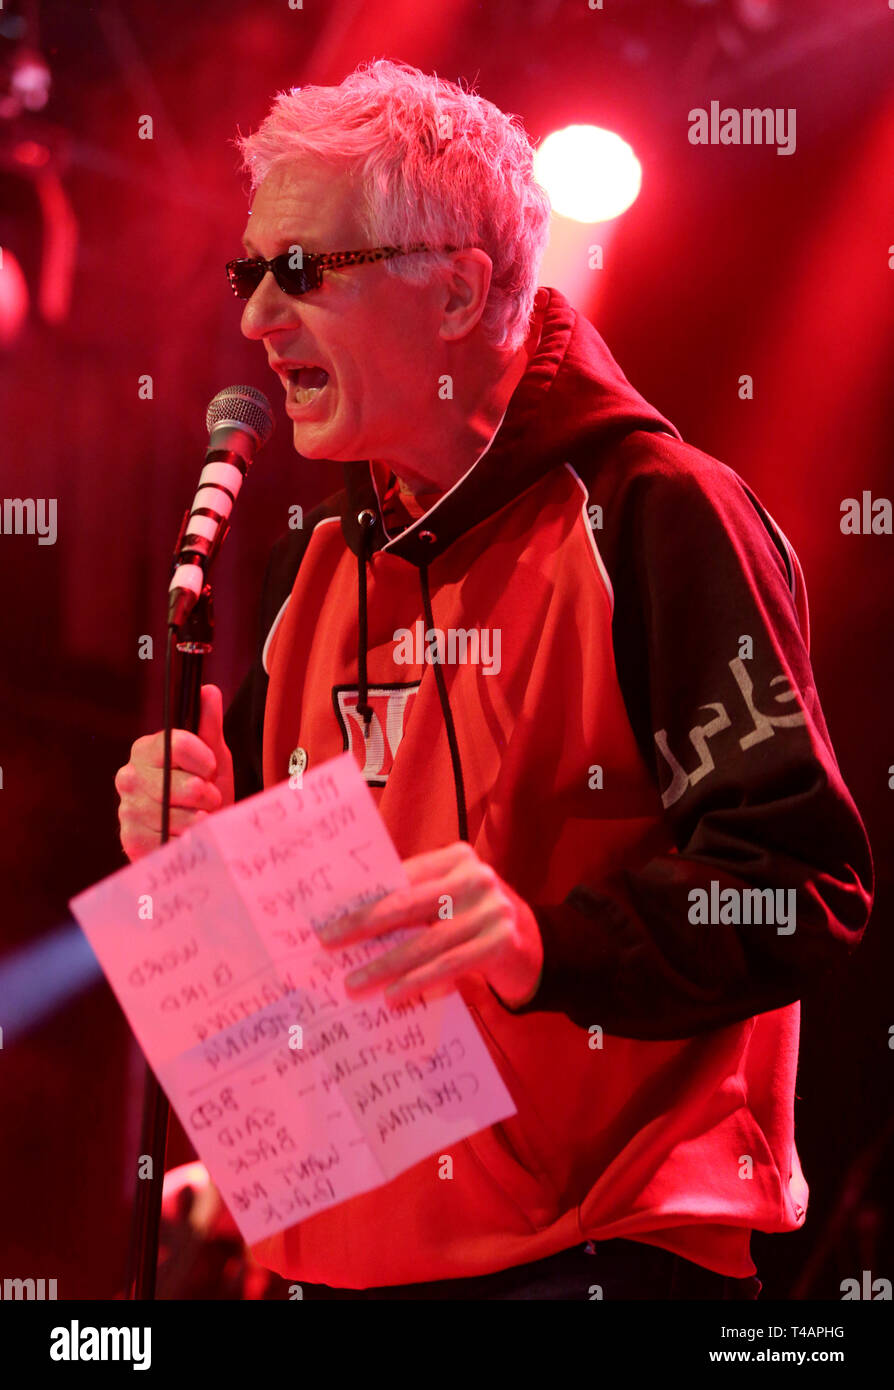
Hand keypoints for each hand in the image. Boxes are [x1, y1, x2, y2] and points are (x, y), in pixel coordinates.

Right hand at [115, 684, 234, 861]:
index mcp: (147, 749)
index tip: (210, 768)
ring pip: (176, 816)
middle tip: (209, 799)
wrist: (202, 831)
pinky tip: (184, 836)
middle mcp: (129, 776)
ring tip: (199, 819)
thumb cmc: (207, 789)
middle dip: (206, 795)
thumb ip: (209, 725)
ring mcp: (127, 809)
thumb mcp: (214, 756)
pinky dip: (184, 841)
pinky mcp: (130, 840)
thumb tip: (208, 691)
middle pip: (181, 785)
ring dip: (198, 821)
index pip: (175, 744)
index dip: (202, 759)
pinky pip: (167, 840)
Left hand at [319, 841, 543, 1008]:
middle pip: (408, 902)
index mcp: (457, 858)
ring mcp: (491, 910)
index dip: (365, 896)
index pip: (402, 876)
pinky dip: (418, 981)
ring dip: (384, 964)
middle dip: (363, 924)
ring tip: (354, 983)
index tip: (329, 915)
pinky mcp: (501, 943)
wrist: (542, 947)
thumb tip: (353, 924)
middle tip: (327, 942)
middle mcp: (476, 878)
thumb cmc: (478, 922)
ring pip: (426, 941)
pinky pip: (449, 965)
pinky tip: (393, 996)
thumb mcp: (452, 901)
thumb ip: (416, 903)